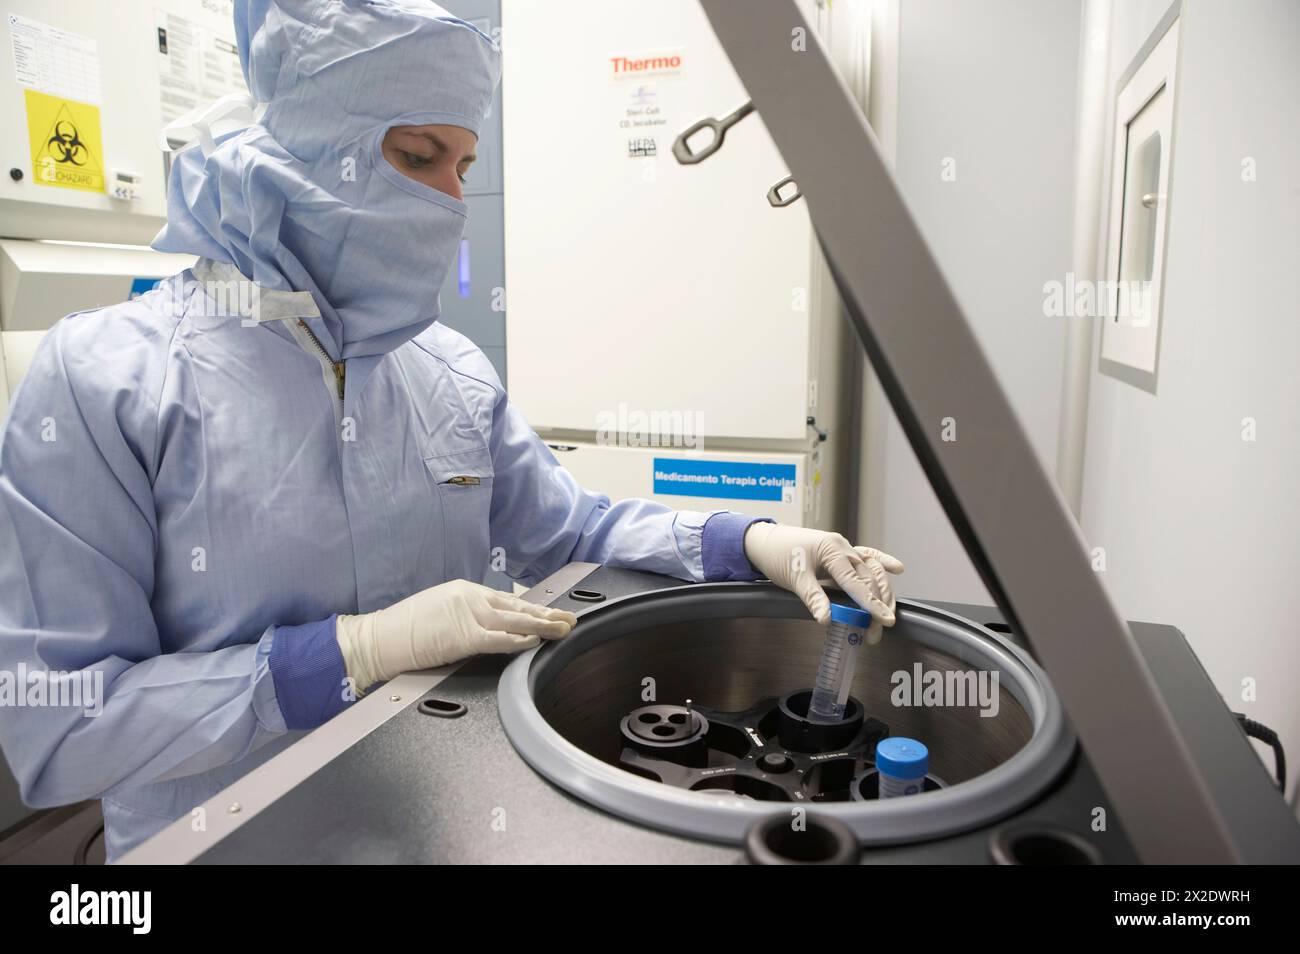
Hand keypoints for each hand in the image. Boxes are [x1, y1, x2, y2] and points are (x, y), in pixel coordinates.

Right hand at [336, 579, 576, 692]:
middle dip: (546, 613)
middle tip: (569, 618)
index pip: (506, 600)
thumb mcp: (439, 610)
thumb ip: (465, 614)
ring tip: (563, 629)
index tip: (549, 611)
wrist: (380, 637)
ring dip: (543, 625)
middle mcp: (470, 597)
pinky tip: (536, 640)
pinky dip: (520, 639)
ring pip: (515, 620)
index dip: (531, 607)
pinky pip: (500, 638)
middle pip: (517, 606)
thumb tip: (487, 626)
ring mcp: (468, 615)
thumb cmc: (403, 628)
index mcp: (464, 590)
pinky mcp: (465, 636)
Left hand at [743, 523, 903, 642]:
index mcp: (832, 550)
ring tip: (886, 613)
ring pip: (871, 569)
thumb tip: (826, 619)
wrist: (764, 541)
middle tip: (877, 630)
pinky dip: (880, 563)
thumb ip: (812, 598)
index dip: (871, 603)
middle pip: (869, 577)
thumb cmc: (777, 555)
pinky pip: (865, 557)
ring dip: (881, 591)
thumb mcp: (794, 578)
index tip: (884, 620)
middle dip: (876, 604)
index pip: (857, 581)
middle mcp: (842, 547)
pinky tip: (897, 568)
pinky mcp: (839, 554)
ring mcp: (843, 548)